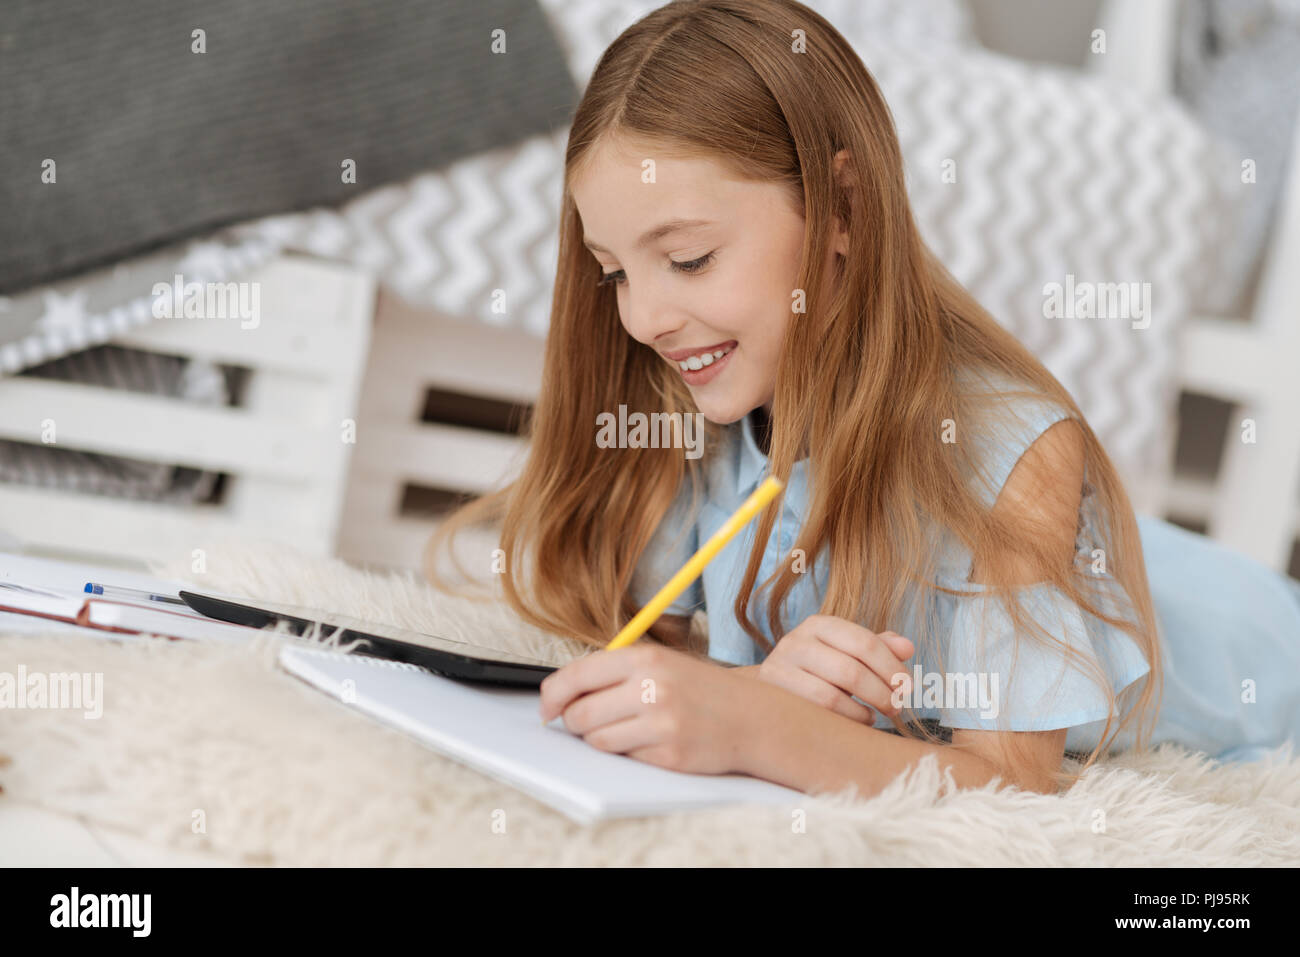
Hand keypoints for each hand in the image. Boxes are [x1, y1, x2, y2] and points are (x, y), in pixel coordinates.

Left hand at [538, 642, 751, 774]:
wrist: (751, 717)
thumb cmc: (699, 689)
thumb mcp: (659, 664)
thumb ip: (613, 673)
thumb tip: (560, 696)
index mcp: (644, 659)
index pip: (577, 675)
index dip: (553, 694)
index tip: (546, 706)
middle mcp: (651, 689)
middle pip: (580, 715)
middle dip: (575, 722)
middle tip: (588, 721)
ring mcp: (660, 724)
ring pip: (597, 741)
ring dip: (601, 739)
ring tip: (626, 729)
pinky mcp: (668, 756)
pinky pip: (625, 759)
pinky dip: (630, 753)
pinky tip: (652, 741)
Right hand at [756, 614, 913, 723]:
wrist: (770, 690)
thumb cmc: (819, 670)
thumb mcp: (847, 653)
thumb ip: (878, 648)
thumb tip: (908, 647)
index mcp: (819, 624)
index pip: (864, 642)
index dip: (892, 668)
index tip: (908, 687)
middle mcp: (795, 641)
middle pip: (851, 671)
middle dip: (882, 693)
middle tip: (896, 707)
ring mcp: (779, 669)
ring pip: (832, 696)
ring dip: (864, 711)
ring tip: (876, 716)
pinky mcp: (773, 697)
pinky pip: (815, 715)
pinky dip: (845, 720)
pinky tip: (856, 721)